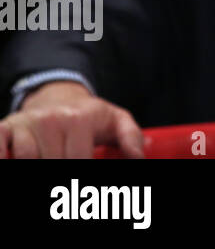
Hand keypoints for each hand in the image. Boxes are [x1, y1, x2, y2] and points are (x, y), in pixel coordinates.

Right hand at [0, 81, 144, 158]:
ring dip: (37, 164)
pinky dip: (3, 155)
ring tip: (50, 159)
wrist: (59, 96)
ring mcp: (28, 122)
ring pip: (28, 160)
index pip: (79, 161)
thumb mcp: (116, 120)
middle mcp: (52, 119)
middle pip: (54, 162)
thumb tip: (138, 157)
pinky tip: (10, 159)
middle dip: (62, 169)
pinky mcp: (7, 126)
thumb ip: (131, 136)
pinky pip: (0, 144)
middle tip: (67, 168)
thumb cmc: (90, 115)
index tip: (85, 179)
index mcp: (80, 119)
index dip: (82, 172)